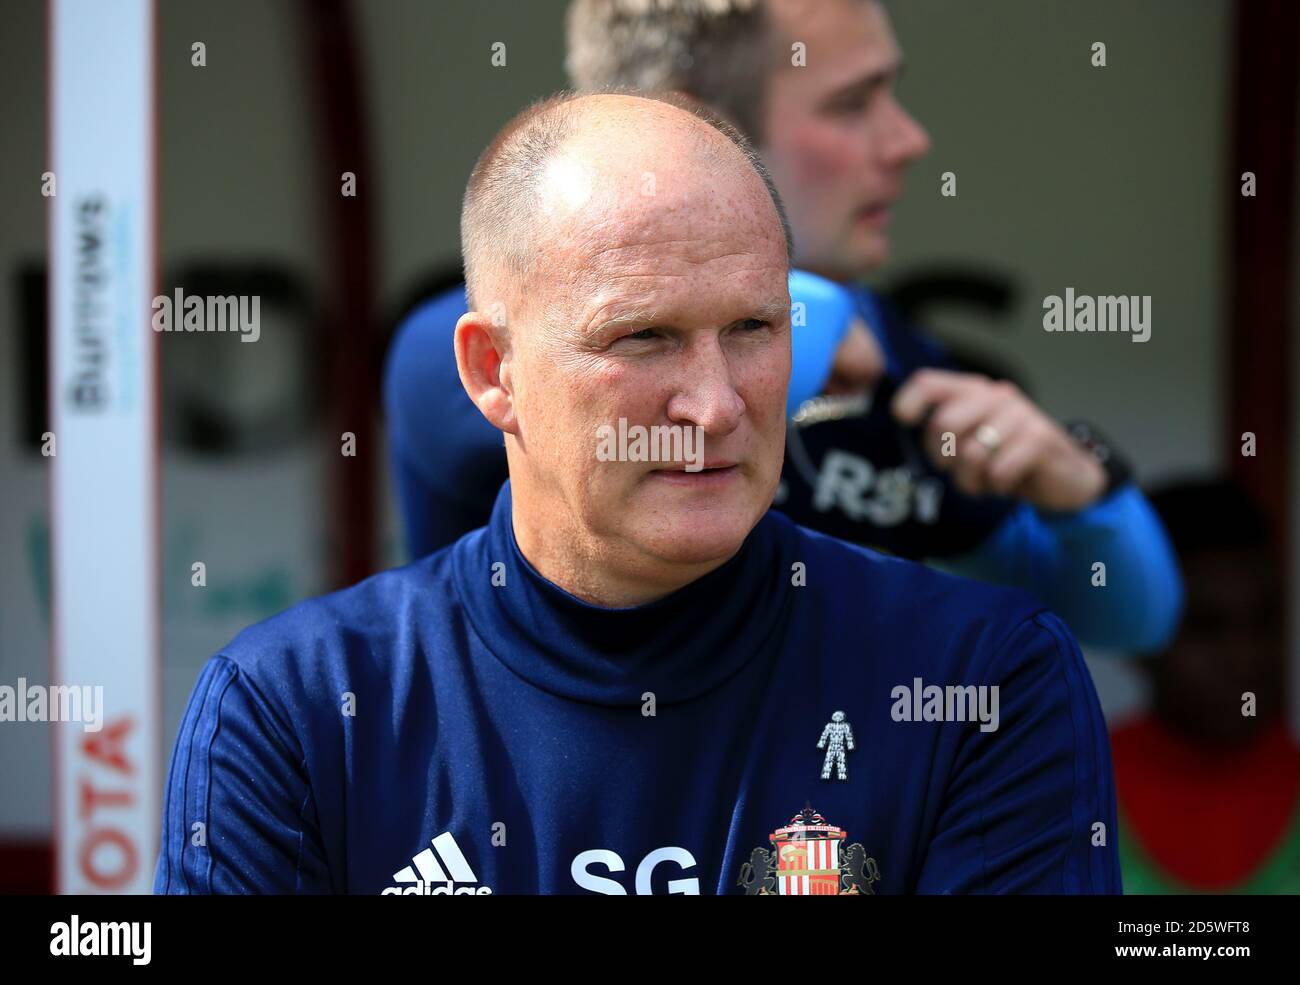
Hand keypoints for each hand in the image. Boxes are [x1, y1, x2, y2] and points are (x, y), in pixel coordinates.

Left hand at [891, 369, 1106, 511]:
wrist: (1066, 476)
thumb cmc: (1008, 457)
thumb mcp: (972, 439)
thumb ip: (943, 429)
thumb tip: (901, 417)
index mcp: (974, 391)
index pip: (929, 383)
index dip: (908, 402)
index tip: (905, 421)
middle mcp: (996, 396)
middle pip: (943, 424)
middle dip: (943, 458)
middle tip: (959, 469)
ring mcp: (1021, 414)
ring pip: (971, 454)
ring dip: (972, 480)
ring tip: (986, 481)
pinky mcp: (1041, 438)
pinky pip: (998, 470)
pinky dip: (997, 486)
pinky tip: (1007, 483)